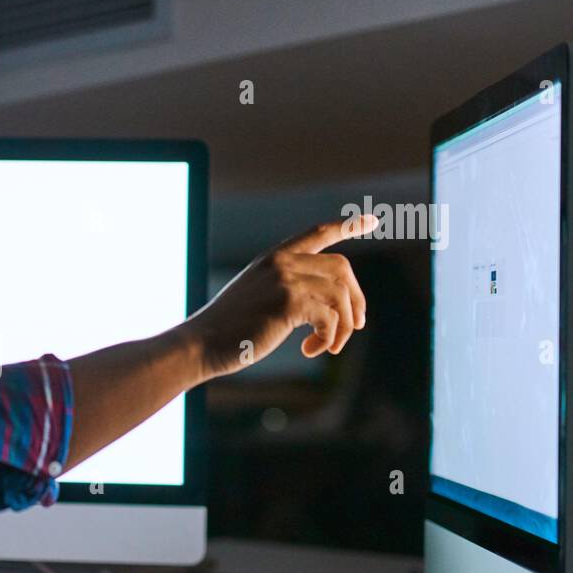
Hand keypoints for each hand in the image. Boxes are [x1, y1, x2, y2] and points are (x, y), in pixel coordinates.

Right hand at [180, 214, 375, 380]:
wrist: (200, 343)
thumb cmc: (226, 330)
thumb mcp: (256, 298)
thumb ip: (286, 290)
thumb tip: (326, 306)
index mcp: (273, 258)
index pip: (317, 233)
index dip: (347, 226)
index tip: (371, 221)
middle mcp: (282, 262)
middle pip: (342, 268)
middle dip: (357, 299)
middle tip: (357, 326)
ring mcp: (286, 279)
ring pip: (341, 295)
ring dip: (344, 326)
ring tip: (330, 346)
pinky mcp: (289, 302)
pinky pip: (330, 318)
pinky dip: (328, 339)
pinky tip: (311, 351)